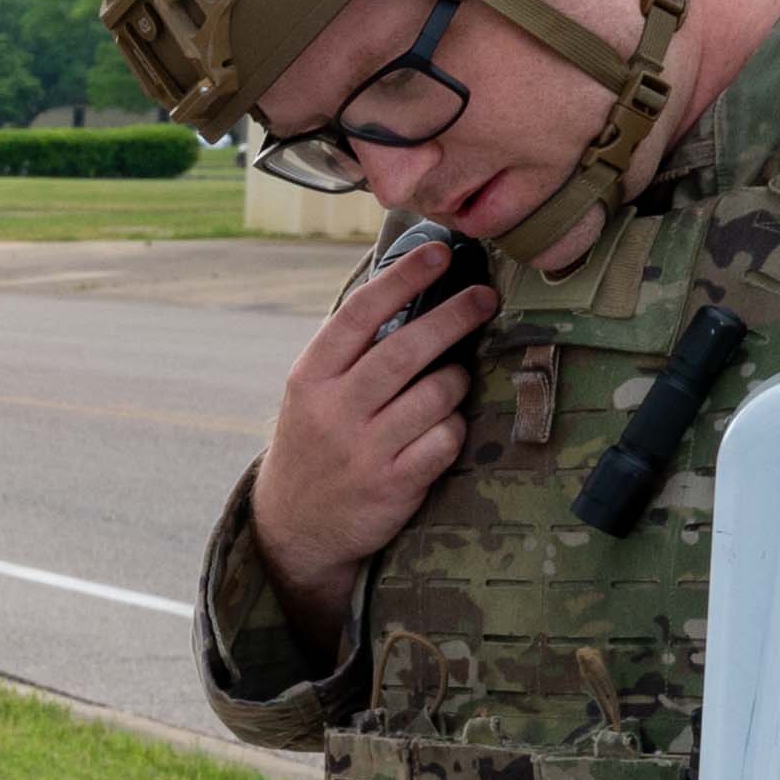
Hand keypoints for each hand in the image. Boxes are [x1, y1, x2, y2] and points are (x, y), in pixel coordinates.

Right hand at [246, 232, 494, 656]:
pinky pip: (446, 440)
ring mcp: (364, 450)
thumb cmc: (316, 442)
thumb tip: (412, 289)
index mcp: (310, 378)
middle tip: (484, 297)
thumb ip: (351, 352)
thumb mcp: (312, 394)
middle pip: (406, 350)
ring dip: (456, 381)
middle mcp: (333, 411)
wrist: (294, 527)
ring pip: (436, 394)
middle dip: (454, 316)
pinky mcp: (394, 485)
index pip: (358, 315)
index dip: (402, 279)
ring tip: (453, 380)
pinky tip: (442, 429)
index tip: (438, 252)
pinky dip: (453, 429)